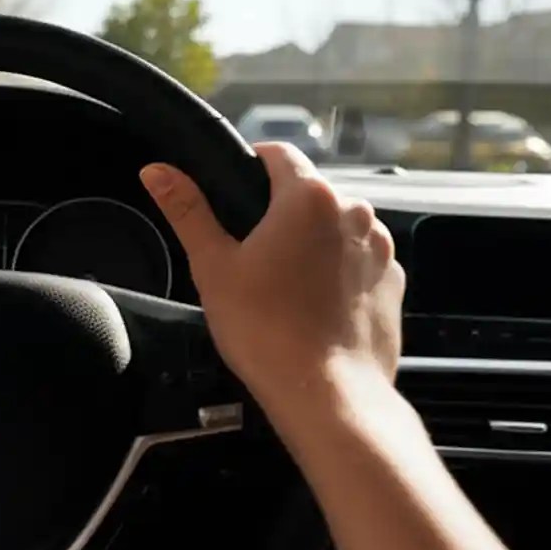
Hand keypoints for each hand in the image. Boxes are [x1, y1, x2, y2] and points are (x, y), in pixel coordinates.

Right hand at [139, 142, 403, 414]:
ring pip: (335, 230)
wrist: (328, 396)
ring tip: (283, 291)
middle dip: (280, 216)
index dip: (250, 168)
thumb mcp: (212, 267)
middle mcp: (356, 212)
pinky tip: (314, 310)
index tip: (233, 200)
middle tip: (251, 260)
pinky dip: (338, 276)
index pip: (277, 154)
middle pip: (307, 195)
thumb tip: (156, 170)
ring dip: (312, 245)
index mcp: (309, 197)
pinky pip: (359, 264)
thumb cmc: (265, 330)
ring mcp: (381, 250)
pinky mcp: (393, 285)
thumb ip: (187, 211)